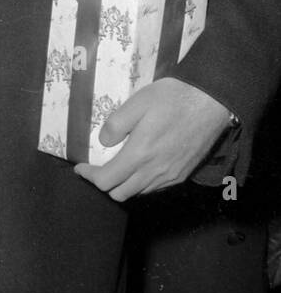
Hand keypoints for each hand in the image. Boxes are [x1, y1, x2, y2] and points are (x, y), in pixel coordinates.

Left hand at [74, 78, 233, 201]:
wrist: (211, 101)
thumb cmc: (173, 98)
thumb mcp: (136, 103)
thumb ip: (115, 125)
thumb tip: (103, 142)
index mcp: (140, 154)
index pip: (106, 181)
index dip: (89, 176)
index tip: (81, 167)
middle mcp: (156, 171)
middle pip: (120, 193)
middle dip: (104, 183)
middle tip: (98, 167)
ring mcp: (172, 175)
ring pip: (138, 193)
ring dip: (123, 184)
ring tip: (117, 166)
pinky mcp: (183, 174)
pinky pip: (155, 188)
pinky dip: (141, 183)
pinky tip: (139, 166)